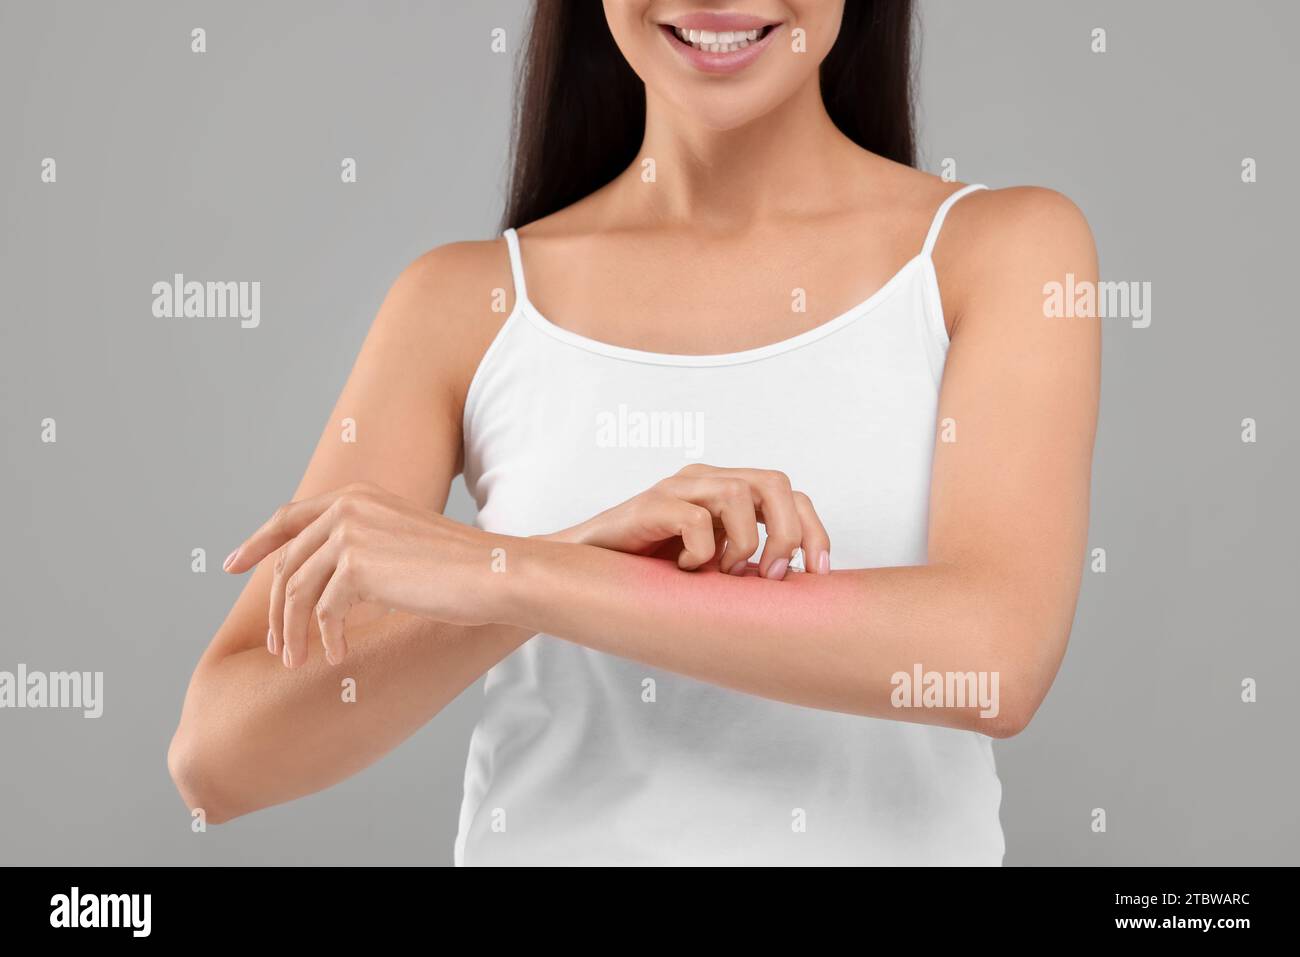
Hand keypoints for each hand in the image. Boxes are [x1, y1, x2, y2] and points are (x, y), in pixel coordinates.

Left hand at [223, 482, 506, 668]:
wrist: (491, 574)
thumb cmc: (457, 569)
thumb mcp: (400, 546)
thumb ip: (359, 550)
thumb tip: (320, 585)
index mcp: (357, 496)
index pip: (289, 517)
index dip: (256, 542)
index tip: (231, 565)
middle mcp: (347, 507)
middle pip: (288, 562)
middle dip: (277, 609)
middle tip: (277, 646)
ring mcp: (349, 533)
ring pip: (297, 590)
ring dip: (292, 632)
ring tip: (297, 661)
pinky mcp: (356, 566)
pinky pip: (323, 612)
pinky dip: (324, 639)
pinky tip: (336, 656)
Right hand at [544, 464, 830, 579]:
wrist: (588, 568)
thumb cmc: (654, 570)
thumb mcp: (715, 564)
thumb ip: (750, 561)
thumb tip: (803, 584)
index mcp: (727, 488)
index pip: (790, 494)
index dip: (813, 531)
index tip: (817, 573)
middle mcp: (706, 478)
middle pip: (774, 483)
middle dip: (787, 534)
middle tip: (772, 576)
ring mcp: (678, 487)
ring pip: (738, 495)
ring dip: (742, 545)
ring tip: (723, 573)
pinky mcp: (650, 505)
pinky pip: (695, 520)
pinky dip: (701, 553)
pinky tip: (686, 570)